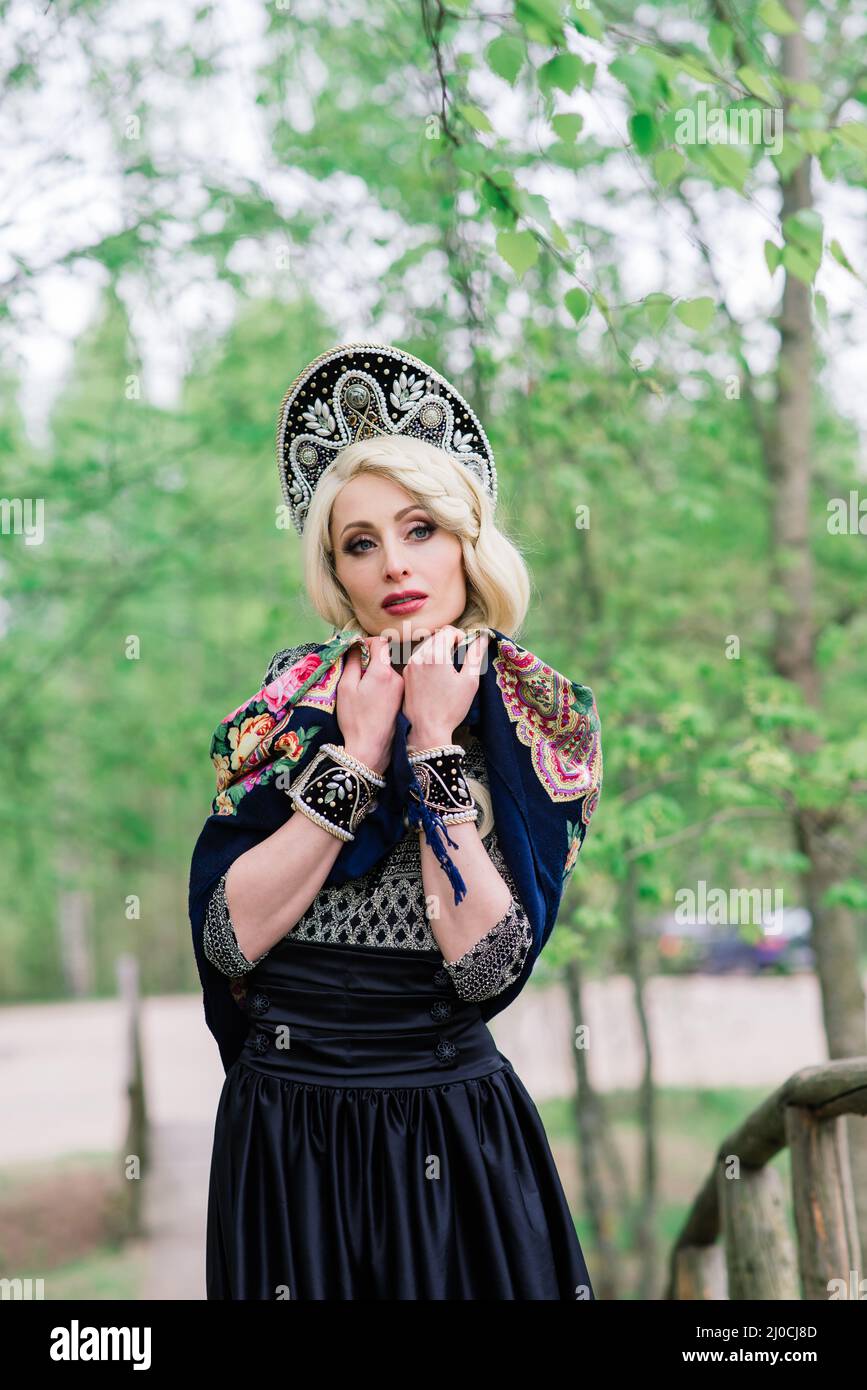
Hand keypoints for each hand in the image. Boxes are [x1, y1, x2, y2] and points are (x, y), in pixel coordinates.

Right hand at [336, 635, 404, 773]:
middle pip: (384, 657)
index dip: (365, 642)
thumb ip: (352, 662)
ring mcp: (402, 690)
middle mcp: (397, 677)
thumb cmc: (355, 719)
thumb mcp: (346, 687)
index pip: (379, 642)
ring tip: (362, 690)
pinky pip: (391, 684)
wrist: (370, 749)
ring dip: (375, 674)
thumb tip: (356, 646)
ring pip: (387, 671)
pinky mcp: (402, 701)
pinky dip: (382, 685)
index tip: (355, 650)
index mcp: (383, 671)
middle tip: (355, 673)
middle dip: (369, 660)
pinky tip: (372, 700)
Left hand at [402, 626, 489, 748]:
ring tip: (449, 669)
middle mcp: (419, 656)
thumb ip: (476, 656)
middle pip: (437, 636)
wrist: (427, 730)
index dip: (461, 637)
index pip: (448, 631)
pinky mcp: (406, 674)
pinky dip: (429, 660)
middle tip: (460, 659)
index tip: (467, 650)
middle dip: (450, 643)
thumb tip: (482, 638)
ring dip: (439, 651)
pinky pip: (419, 658)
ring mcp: (410, 665)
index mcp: (436, 655)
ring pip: (427, 646)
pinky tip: (437, 677)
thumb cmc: (450, 708)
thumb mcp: (469, 682)